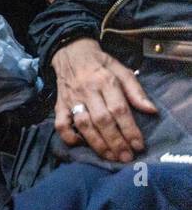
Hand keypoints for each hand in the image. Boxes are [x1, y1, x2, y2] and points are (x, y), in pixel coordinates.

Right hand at [51, 37, 156, 162]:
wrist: (70, 52)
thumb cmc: (100, 64)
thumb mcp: (122, 71)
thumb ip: (136, 91)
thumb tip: (151, 111)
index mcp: (106, 81)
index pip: (119, 109)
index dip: (129, 130)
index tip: (138, 145)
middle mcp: (88, 91)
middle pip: (102, 120)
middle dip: (116, 141)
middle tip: (126, 157)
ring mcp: (71, 99)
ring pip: (83, 125)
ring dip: (97, 143)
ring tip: (110, 156)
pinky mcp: (59, 105)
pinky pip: (61, 124)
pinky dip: (69, 137)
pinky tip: (81, 144)